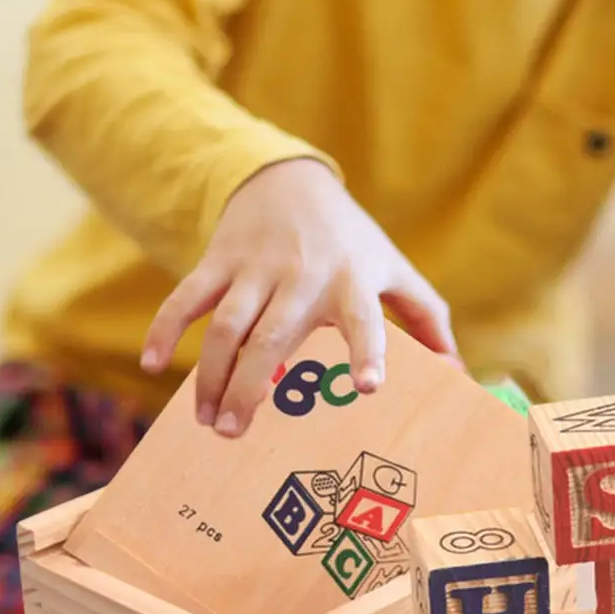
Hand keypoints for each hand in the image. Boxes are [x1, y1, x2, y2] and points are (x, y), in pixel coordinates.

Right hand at [139, 158, 456, 436]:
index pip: (365, 321)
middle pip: (273, 339)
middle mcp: (303, 277)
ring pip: (227, 328)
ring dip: (211, 375)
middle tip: (235, 434)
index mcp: (352, 284)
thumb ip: (426, 319)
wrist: (289, 179)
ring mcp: (256, 269)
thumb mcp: (394, 270)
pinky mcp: (219, 262)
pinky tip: (155, 364)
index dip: (368, 352)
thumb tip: (459, 372)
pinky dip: (166, 328)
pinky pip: (186, 298)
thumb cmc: (351, 240)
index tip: (368, 388)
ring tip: (206, 421)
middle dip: (251, 388)